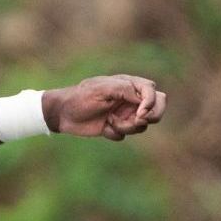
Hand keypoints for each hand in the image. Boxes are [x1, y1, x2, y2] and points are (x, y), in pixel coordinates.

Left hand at [45, 75, 166, 140]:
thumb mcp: (101, 89)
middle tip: (137, 120)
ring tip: (110, 121)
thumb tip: (142, 98)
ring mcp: (125, 114)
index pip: (153, 93)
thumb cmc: (81, 97)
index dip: (151, 104)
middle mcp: (130, 100)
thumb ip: (123, 89)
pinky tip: (103, 127)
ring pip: (142, 125)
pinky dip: (115, 133)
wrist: (63, 114)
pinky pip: (126, 135)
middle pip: (157, 108)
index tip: (140, 113)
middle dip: (151, 116)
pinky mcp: (117, 127)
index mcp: (129, 85)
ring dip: (127, 127)